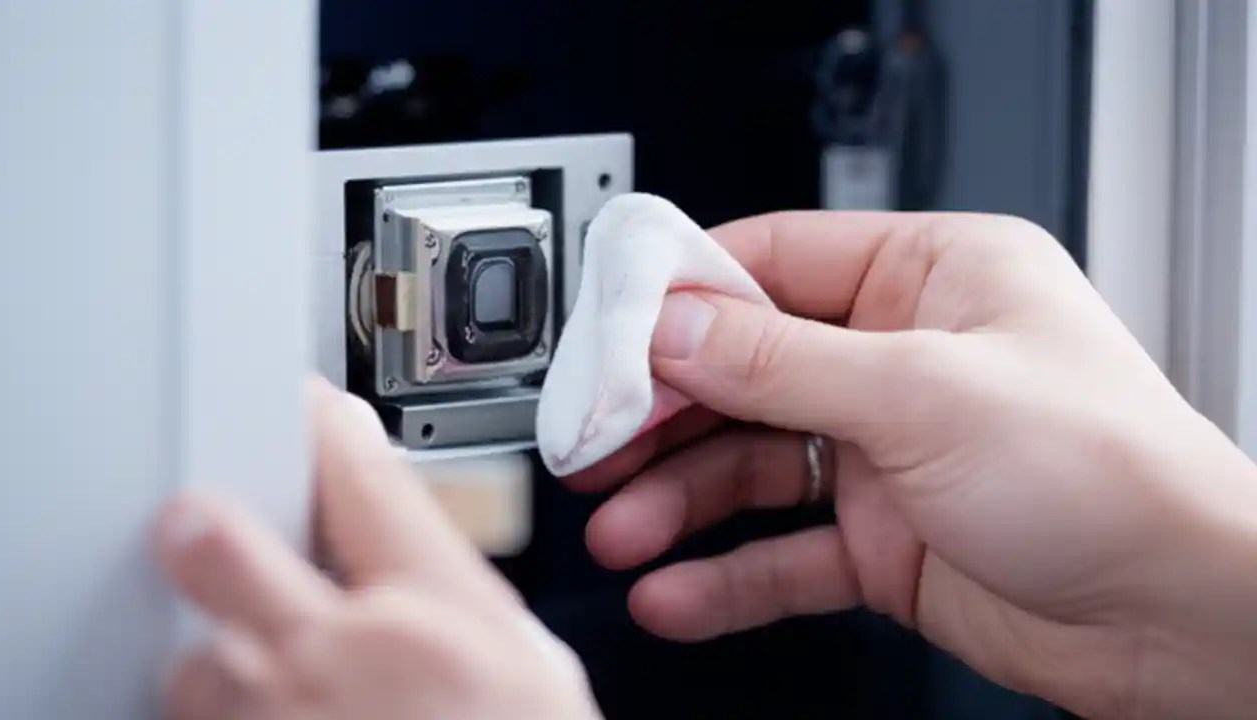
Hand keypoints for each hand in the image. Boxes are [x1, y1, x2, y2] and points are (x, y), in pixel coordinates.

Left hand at [155, 378, 600, 719]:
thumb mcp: (529, 658)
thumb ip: (456, 585)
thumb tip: (397, 532)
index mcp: (431, 611)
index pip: (353, 469)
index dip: (319, 424)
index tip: (304, 414)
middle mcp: (339, 661)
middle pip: (215, 542)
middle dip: (207, 524)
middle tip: (213, 524)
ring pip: (191, 661)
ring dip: (222, 665)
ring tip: (272, 680)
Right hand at [567, 211, 1256, 718]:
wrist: (1182, 621)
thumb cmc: (1110, 476)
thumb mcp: (923, 392)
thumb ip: (781, 361)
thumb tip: (675, 326)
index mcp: (928, 277)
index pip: (771, 261)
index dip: (680, 296)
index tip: (609, 334)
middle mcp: (900, 357)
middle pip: (744, 368)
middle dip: (663, 411)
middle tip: (592, 441)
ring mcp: (887, 453)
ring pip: (750, 464)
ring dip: (677, 499)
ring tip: (619, 531)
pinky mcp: (882, 539)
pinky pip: (782, 549)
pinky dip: (725, 573)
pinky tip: (675, 593)